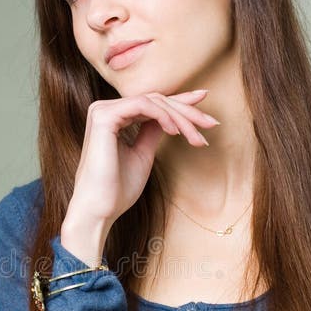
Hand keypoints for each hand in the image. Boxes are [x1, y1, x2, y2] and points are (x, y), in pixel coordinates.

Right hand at [68, 89, 219, 226]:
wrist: (99, 210)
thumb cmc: (117, 190)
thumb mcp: (143, 155)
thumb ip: (153, 133)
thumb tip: (171, 118)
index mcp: (112, 118)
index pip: (151, 103)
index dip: (180, 101)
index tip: (204, 101)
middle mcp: (105, 109)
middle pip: (155, 99)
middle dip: (187, 111)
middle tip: (211, 124)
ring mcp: (102, 111)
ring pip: (153, 101)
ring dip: (180, 117)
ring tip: (196, 137)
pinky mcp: (104, 117)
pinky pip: (143, 106)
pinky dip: (164, 116)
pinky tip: (176, 131)